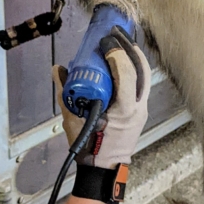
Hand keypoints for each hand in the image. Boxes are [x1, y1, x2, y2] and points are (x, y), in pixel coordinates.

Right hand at [54, 26, 150, 168]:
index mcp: (123, 110)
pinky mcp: (140, 111)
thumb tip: (58, 70)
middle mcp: (138, 108)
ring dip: (134, 57)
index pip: (127, 73)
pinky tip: (124, 61)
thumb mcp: (73, 118)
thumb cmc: (89, 147)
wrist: (103, 169)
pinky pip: (141, 84)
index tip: (105, 42)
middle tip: (115, 34)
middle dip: (129, 48)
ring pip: (144, 76)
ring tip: (121, 42)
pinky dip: (134, 70)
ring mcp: (142, 110)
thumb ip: (65, 92)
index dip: (117, 53)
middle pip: (141, 69)